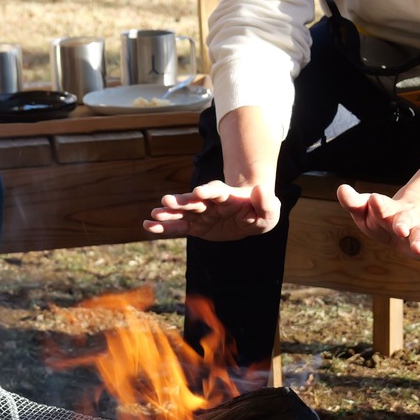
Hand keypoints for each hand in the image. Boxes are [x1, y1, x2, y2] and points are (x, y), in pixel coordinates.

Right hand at [143, 180, 281, 241]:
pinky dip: (164, 227)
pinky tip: (148, 226)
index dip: (208, 191)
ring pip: (183, 213)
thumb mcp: (270, 209)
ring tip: (154, 215)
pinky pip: (179, 228)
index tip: (199, 192)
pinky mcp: (196, 226)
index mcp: (229, 197)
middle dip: (182, 201)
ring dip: (169, 214)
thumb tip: (260, 191)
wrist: (251, 214)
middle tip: (166, 201)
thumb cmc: (261, 210)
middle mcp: (211, 203)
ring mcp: (202, 214)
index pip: (217, 191)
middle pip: (195, 200)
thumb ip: (267, 202)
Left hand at [336, 183, 419, 278]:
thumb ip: (353, 202)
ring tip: (418, 248)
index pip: (382, 207)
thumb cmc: (382, 215)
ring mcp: (418, 233)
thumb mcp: (365, 210)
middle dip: (403, 224)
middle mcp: (406, 220)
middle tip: (400, 229)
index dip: (378, 204)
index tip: (374, 200)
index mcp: (388, 211)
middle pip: (405, 221)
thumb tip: (341, 189)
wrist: (412, 216)